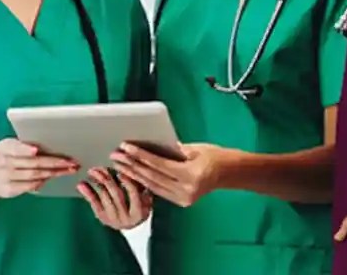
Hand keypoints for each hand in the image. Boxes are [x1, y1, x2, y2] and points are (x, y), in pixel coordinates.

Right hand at [0, 138, 77, 199]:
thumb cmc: (2, 157)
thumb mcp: (6, 146)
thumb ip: (22, 145)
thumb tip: (45, 147)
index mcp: (5, 147)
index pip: (15, 148)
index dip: (25, 149)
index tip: (36, 150)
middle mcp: (4, 163)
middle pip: (32, 163)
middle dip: (54, 162)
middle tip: (70, 161)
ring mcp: (7, 177)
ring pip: (33, 175)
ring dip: (53, 173)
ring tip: (68, 170)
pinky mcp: (10, 190)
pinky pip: (29, 186)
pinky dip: (42, 182)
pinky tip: (52, 178)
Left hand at [78, 168, 151, 229]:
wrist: (131, 223)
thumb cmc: (140, 205)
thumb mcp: (144, 197)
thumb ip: (139, 185)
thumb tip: (129, 167)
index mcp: (139, 212)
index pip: (133, 194)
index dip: (127, 182)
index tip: (120, 171)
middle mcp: (125, 218)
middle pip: (116, 195)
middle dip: (108, 180)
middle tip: (101, 167)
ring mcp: (113, 220)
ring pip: (104, 199)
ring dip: (97, 183)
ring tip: (92, 171)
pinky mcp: (103, 219)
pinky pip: (94, 205)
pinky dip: (88, 193)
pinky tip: (81, 184)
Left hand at [109, 142, 231, 207]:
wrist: (230, 173)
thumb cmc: (214, 155)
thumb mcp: (195, 149)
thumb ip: (173, 150)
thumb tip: (151, 144)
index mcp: (191, 175)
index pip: (159, 164)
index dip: (141, 155)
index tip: (126, 147)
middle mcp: (187, 190)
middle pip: (153, 177)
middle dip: (132, 165)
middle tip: (116, 156)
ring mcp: (184, 199)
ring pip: (153, 186)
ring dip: (134, 175)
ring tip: (119, 165)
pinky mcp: (182, 202)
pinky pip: (159, 191)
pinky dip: (145, 182)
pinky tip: (133, 174)